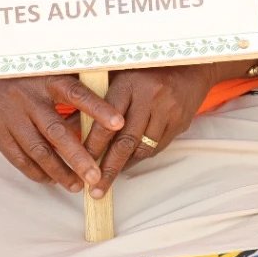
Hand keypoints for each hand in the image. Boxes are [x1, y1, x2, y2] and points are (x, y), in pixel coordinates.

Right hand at [0, 75, 123, 191]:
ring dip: (58, 171)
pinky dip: (35, 172)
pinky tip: (50, 180)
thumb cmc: (19, 73)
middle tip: (94, 176)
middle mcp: (30, 100)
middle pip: (57, 132)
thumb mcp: (44, 68)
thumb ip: (70, 81)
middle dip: (78, 157)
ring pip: (38, 151)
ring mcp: (12, 118)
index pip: (77, 94)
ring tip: (76, 185)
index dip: (98, 108)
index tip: (119, 123)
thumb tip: (105, 89)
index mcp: (47, 80)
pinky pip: (19, 158)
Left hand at [81, 64, 214, 194]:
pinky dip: (141, 158)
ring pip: (142, 148)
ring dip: (124, 166)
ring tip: (108, 180)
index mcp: (129, 83)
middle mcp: (150, 96)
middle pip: (125, 141)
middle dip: (108, 169)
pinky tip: (129, 163)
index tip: (80, 166)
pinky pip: (157, 147)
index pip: (107, 122)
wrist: (191, 66)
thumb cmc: (145, 71)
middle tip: (95, 190)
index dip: (92, 147)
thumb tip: (66, 128)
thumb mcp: (117, 77)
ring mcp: (168, 110)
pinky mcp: (180, 121)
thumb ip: (93, 101)